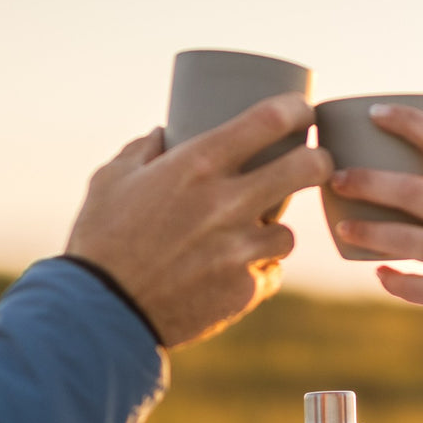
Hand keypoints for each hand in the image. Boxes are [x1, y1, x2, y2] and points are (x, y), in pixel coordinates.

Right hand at [66, 93, 331, 347]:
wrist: (104, 311)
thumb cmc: (101, 240)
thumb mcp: (111, 180)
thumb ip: (141, 151)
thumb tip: (163, 134)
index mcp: (195, 165)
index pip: (266, 122)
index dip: (296, 112)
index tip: (304, 114)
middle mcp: (226, 204)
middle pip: (305, 171)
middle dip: (321, 163)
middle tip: (318, 166)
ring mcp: (240, 251)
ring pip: (287, 235)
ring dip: (273, 234)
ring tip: (249, 238)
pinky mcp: (243, 291)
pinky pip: (268, 276)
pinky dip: (256, 274)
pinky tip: (234, 275)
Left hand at [329, 105, 422, 341]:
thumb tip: (405, 162)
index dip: (409, 123)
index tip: (376, 114)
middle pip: (412, 192)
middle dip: (369, 182)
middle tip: (337, 177)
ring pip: (407, 242)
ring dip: (369, 233)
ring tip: (343, 228)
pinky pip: (416, 289)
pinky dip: (394, 282)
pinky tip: (379, 273)